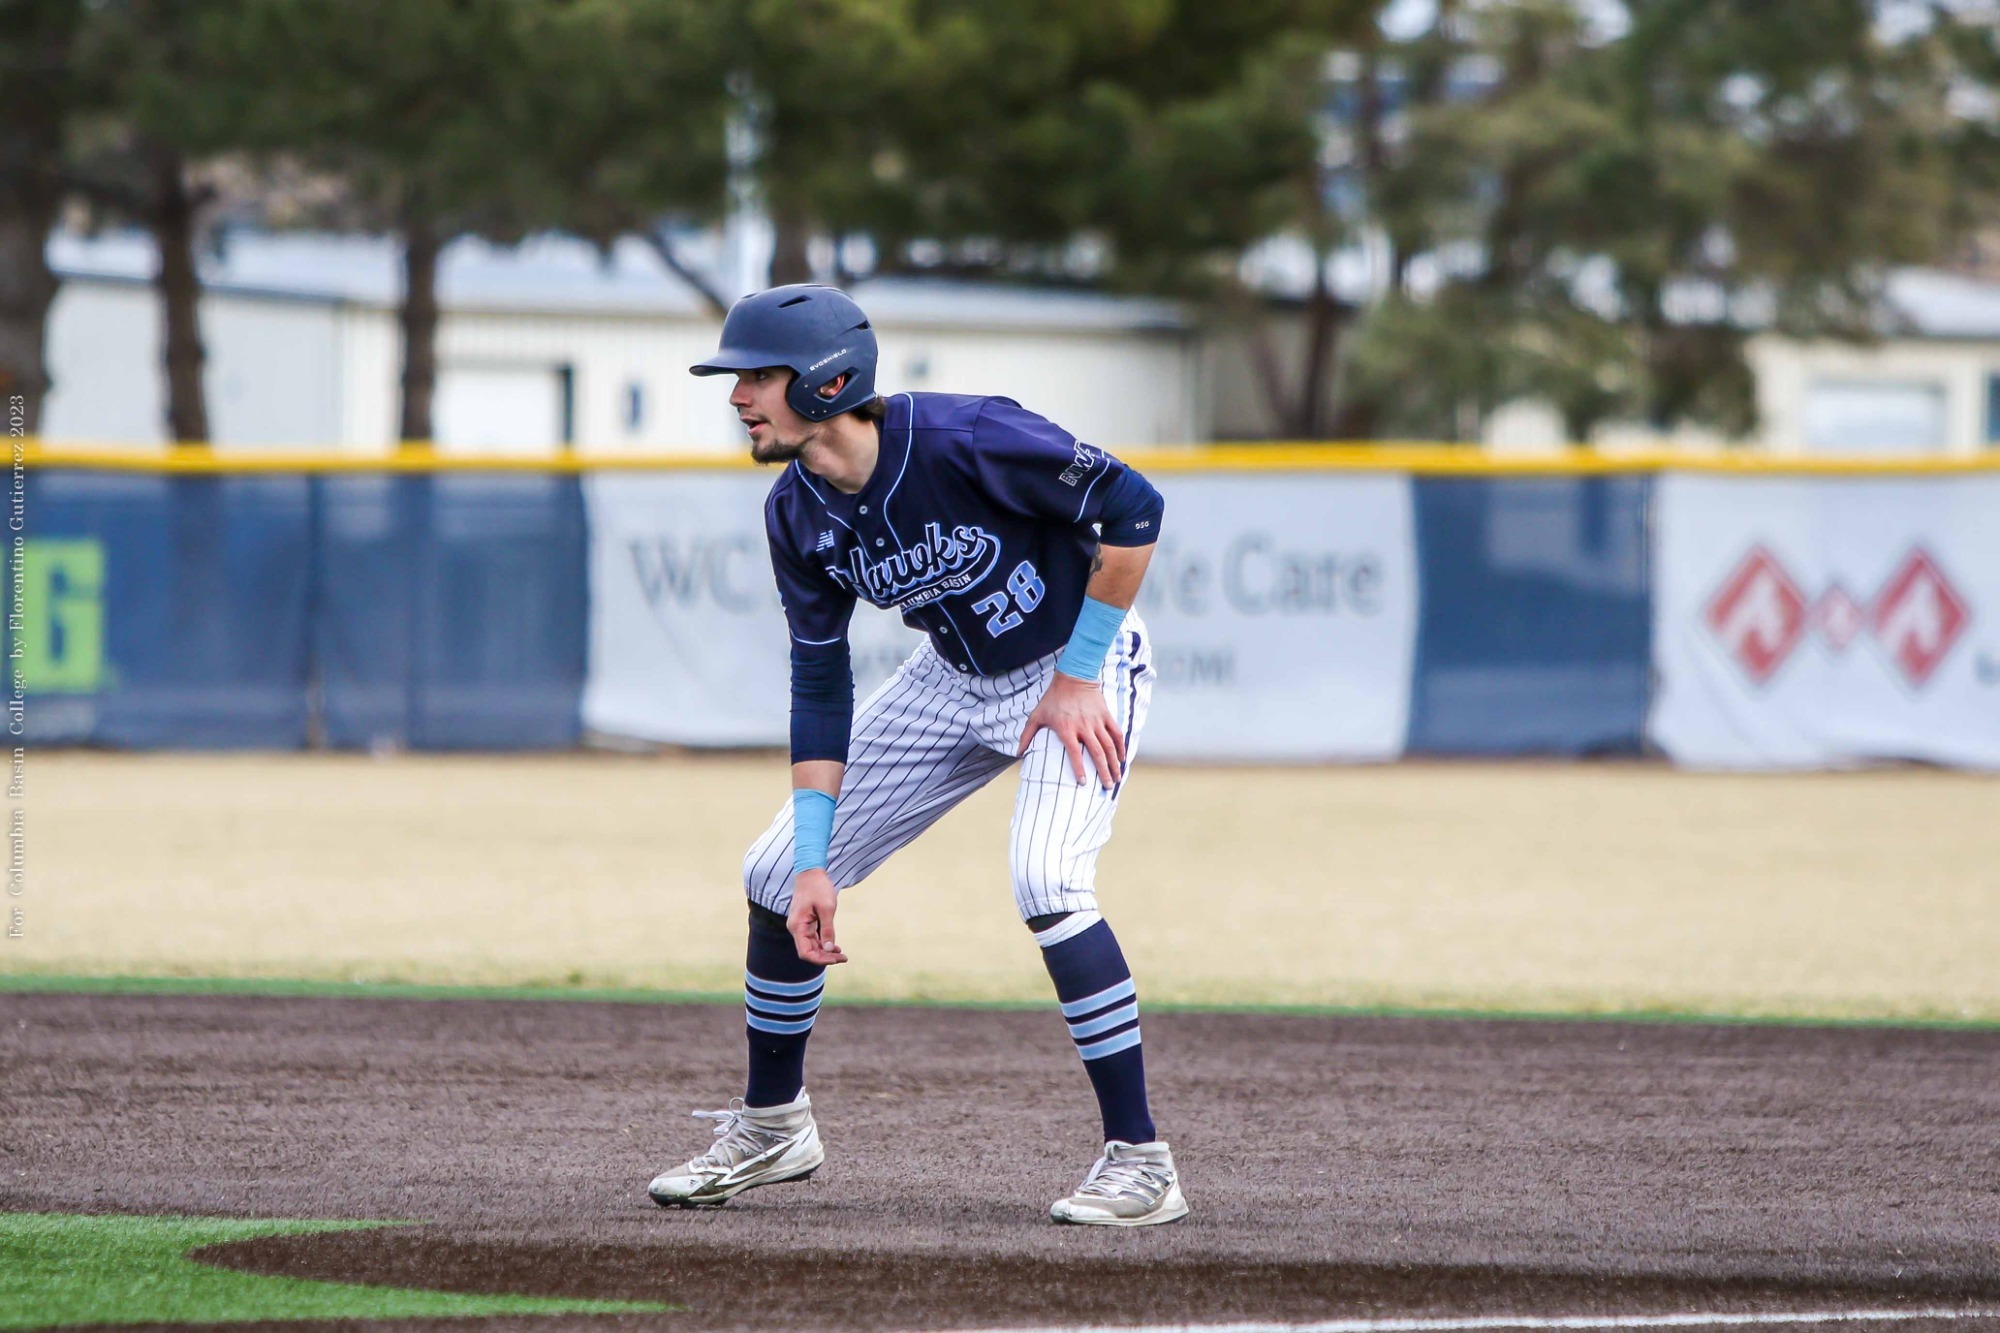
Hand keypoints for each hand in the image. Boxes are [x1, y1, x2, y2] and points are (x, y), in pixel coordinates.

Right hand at [787, 868, 846, 965]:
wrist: (811, 871)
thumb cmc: (818, 887)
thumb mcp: (827, 908)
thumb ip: (827, 930)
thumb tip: (829, 949)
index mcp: (797, 926)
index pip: (805, 953)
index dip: (820, 959)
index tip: (836, 959)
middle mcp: (796, 928)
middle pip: (809, 951)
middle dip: (825, 957)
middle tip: (844, 958)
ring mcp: (800, 926)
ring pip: (812, 946)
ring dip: (825, 952)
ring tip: (842, 955)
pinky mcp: (805, 922)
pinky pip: (813, 938)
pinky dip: (823, 944)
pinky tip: (835, 947)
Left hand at [1018, 671, 1123, 788]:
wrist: (1073, 677)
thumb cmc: (1052, 698)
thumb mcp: (1037, 716)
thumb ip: (1027, 735)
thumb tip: (1018, 753)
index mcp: (1066, 729)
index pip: (1075, 753)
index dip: (1079, 769)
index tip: (1084, 783)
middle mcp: (1084, 726)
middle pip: (1096, 753)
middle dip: (1104, 772)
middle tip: (1108, 786)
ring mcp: (1096, 721)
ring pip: (1109, 746)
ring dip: (1114, 763)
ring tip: (1117, 778)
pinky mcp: (1106, 715)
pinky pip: (1116, 733)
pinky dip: (1121, 747)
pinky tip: (1123, 759)